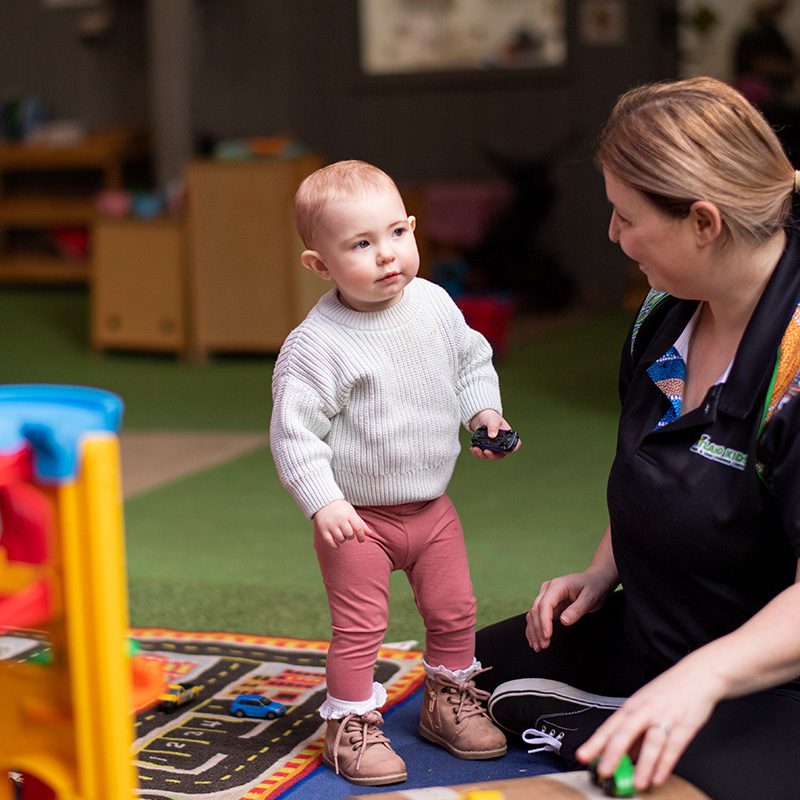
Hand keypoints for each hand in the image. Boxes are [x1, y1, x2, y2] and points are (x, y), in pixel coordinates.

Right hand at [312, 500, 373, 547]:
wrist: (324, 502)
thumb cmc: (341, 509)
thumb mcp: (352, 513)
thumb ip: (361, 524)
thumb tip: (370, 534)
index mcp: (349, 514)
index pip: (358, 528)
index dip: (361, 536)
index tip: (361, 539)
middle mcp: (340, 519)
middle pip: (349, 534)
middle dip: (351, 536)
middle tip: (348, 533)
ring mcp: (330, 524)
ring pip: (340, 539)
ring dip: (343, 540)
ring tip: (342, 535)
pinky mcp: (322, 529)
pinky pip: (330, 542)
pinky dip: (335, 545)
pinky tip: (337, 544)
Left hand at [469, 409, 520, 459]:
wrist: (481, 418)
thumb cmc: (491, 418)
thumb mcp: (493, 420)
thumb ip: (493, 426)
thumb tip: (492, 436)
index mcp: (508, 437)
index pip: (515, 446)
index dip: (512, 450)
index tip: (504, 450)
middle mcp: (502, 444)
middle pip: (500, 454)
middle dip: (492, 455)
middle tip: (485, 451)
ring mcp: (493, 448)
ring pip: (490, 456)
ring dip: (482, 455)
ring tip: (475, 449)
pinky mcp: (485, 448)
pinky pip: (482, 454)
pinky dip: (477, 453)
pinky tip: (473, 448)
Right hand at [526, 566, 613, 651]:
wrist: (595, 580)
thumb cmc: (594, 587)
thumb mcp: (589, 598)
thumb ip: (576, 610)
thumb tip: (563, 622)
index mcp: (557, 586)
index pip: (545, 605)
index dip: (544, 622)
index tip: (547, 637)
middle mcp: (547, 590)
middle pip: (536, 610)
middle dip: (538, 629)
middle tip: (543, 646)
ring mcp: (546, 596)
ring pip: (533, 614)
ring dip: (533, 631)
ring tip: (537, 647)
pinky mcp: (548, 604)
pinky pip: (537, 616)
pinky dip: (535, 628)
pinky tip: (534, 640)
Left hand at [576, 656, 722, 791]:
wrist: (698, 674)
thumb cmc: (669, 691)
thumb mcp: (646, 706)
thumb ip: (636, 732)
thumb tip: (624, 755)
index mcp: (633, 706)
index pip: (610, 726)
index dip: (595, 742)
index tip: (582, 755)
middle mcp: (646, 710)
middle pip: (625, 731)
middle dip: (613, 752)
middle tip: (604, 771)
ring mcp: (665, 717)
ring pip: (651, 741)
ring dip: (643, 764)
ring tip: (637, 783)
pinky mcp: (684, 724)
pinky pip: (673, 746)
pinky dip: (665, 763)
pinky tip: (659, 777)